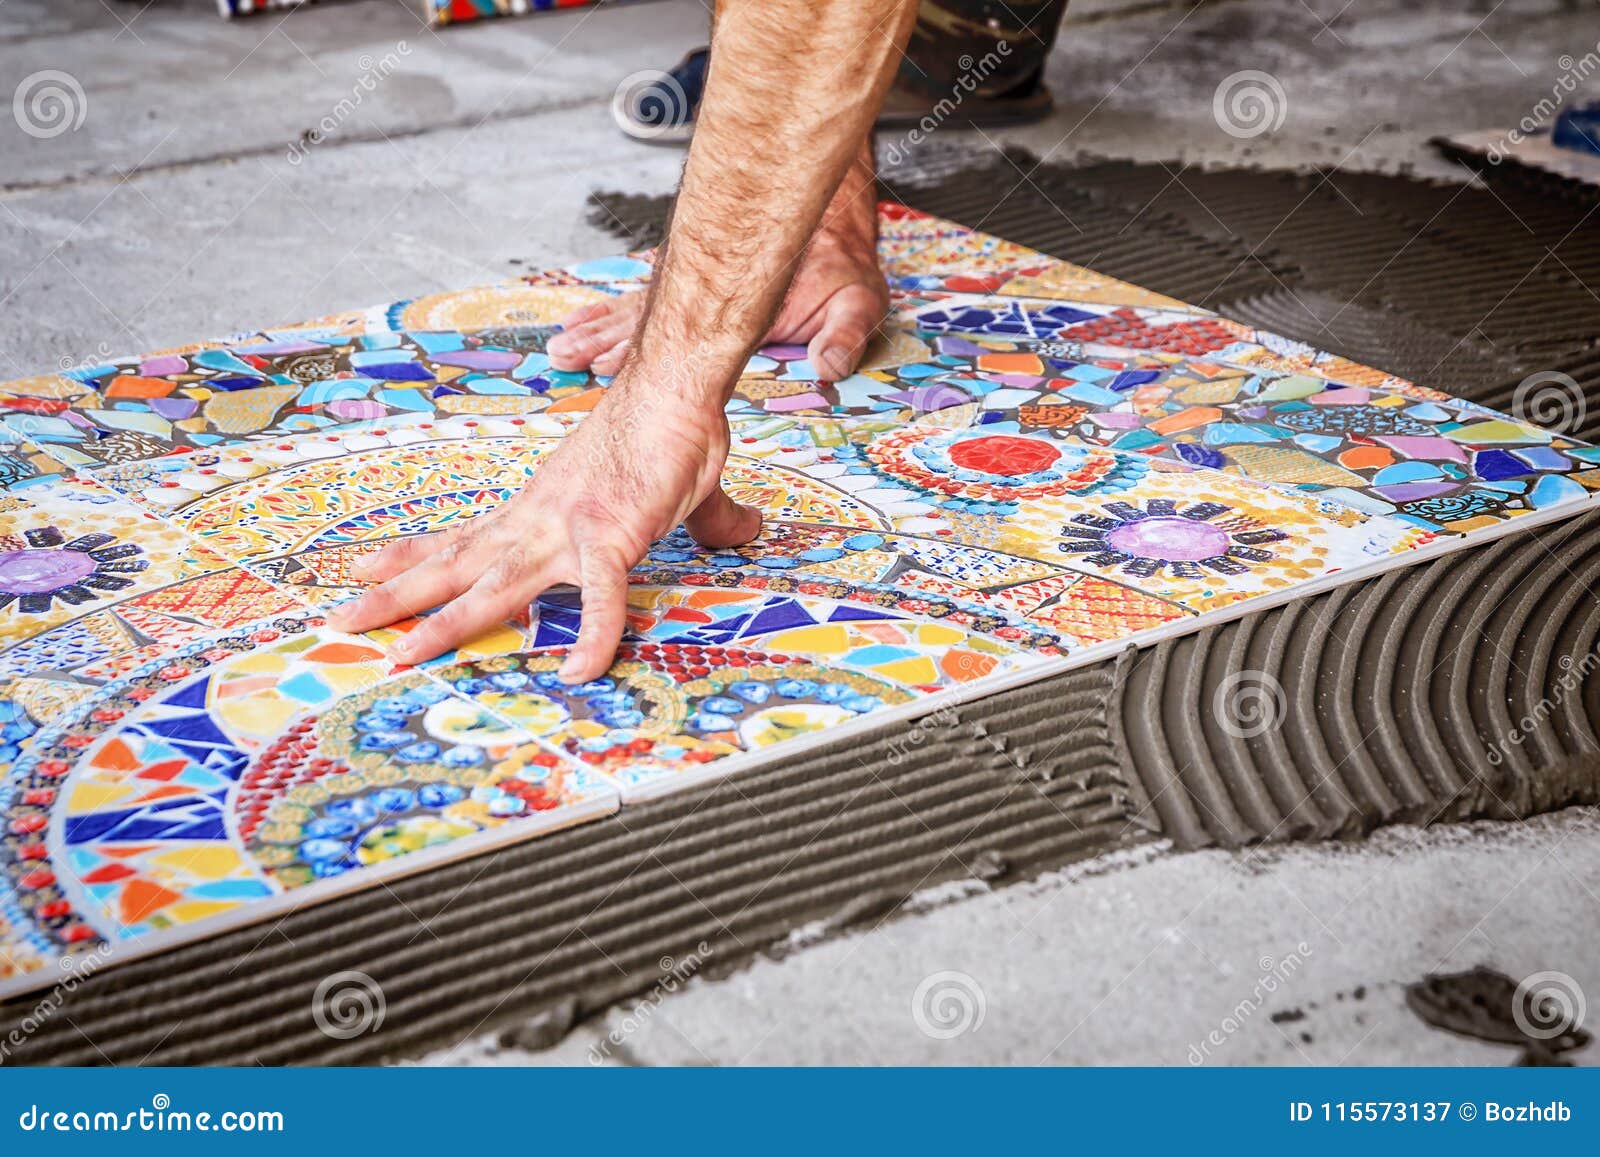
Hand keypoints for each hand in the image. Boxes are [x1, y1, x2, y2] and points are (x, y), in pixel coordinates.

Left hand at [327, 377, 760, 680]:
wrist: (678, 388)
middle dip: (396, 598)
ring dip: (445, 624)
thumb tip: (745, 526)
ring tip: (401, 657)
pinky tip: (577, 672)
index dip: (412, 557)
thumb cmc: (668, 429)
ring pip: (495, 588)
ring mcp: (567, 530)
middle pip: (455, 567)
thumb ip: (700, 519)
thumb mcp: (667, 490)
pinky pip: (603, 598)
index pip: (464, 538)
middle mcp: (537, 522)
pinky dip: (593, 636)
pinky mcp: (613, 537)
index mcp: (538, 509)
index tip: (366, 572)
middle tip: (339, 624)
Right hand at [547, 217, 888, 381]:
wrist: (832, 222)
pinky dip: (610, 312)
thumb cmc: (845, 267)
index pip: (684, 329)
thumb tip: (829, 366)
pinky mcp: (689, 281)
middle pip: (646, 314)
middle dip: (602, 336)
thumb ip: (846, 333)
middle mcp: (707, 289)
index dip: (645, 345)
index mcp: (742, 304)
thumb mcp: (860, 301)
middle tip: (563, 355)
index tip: (607, 363)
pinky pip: (641, 300)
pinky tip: (585, 321)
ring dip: (598, 326)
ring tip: (562, 345)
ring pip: (637, 307)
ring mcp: (693, 283)